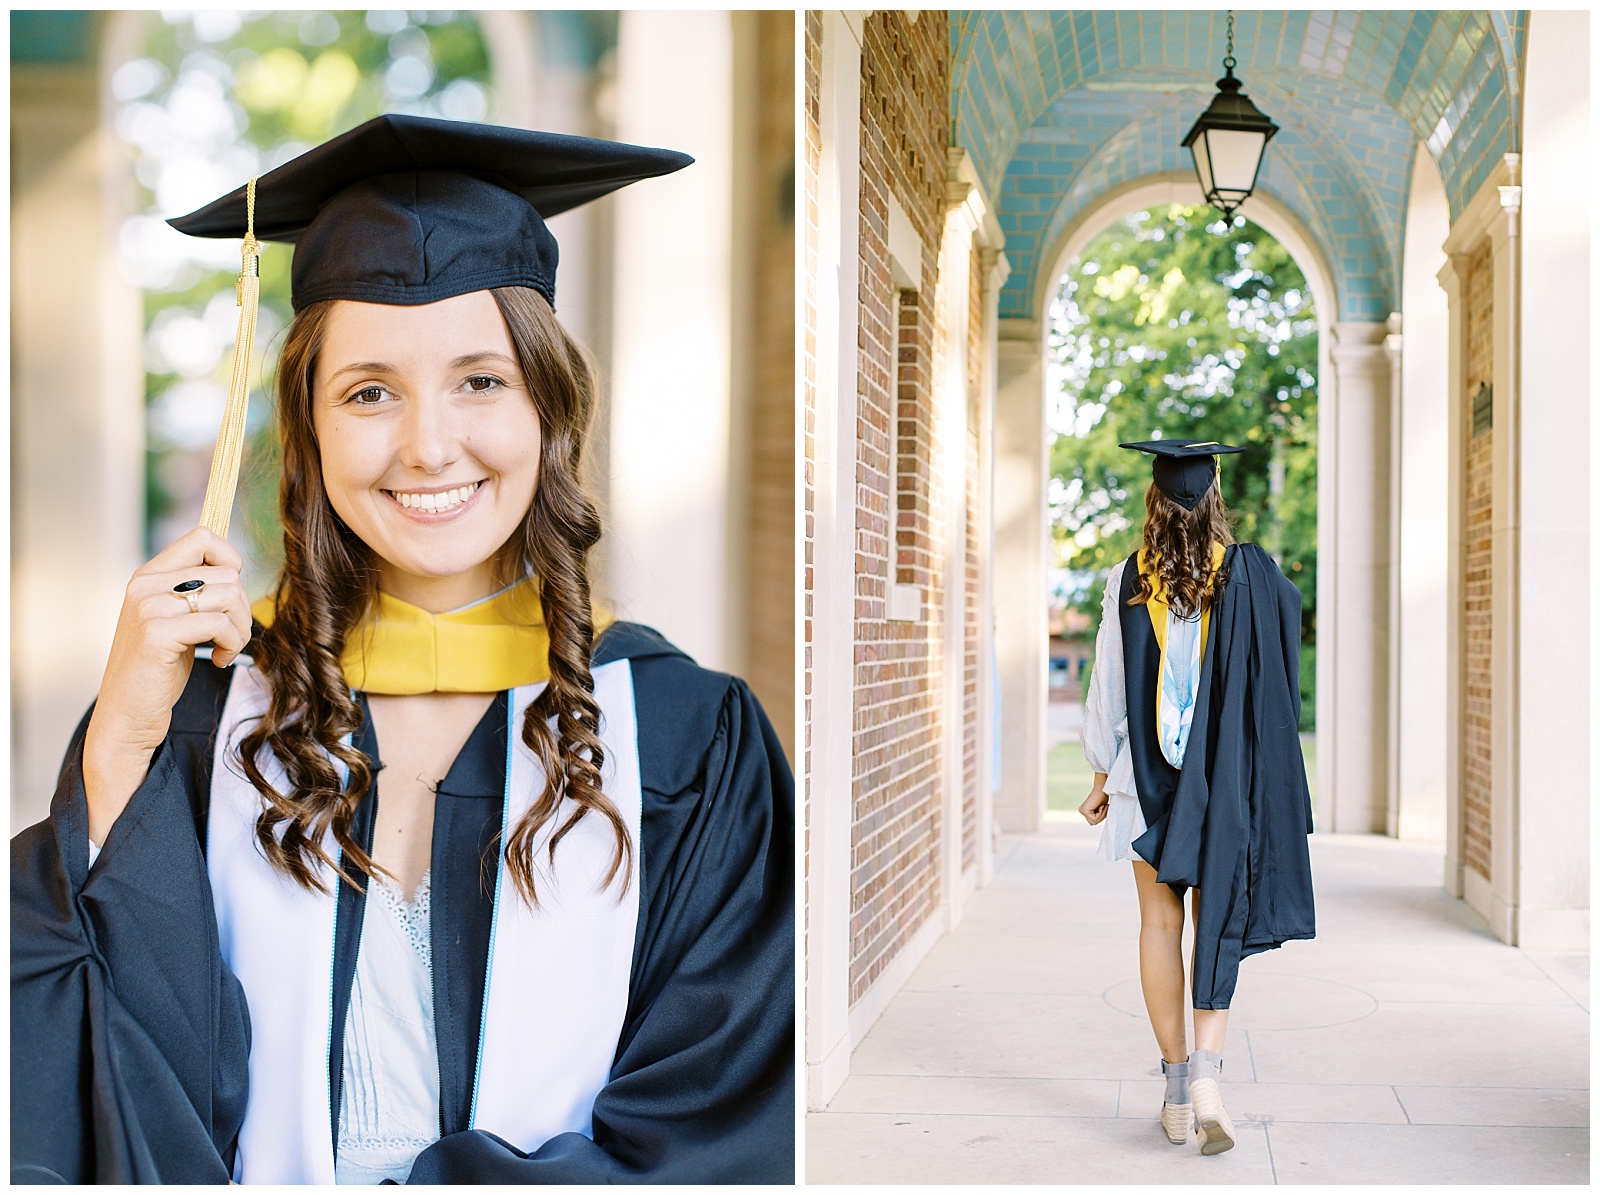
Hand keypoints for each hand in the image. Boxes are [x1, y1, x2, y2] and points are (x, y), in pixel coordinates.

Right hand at [83, 528, 251, 844]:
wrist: (127, 717)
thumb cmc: (159, 669)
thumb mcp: (175, 620)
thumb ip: (193, 592)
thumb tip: (236, 567)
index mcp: (149, 576)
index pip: (203, 536)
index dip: (231, 560)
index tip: (230, 596)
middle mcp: (145, 585)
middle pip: (228, 572)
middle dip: (243, 607)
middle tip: (232, 636)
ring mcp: (148, 607)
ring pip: (230, 596)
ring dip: (241, 628)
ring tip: (227, 649)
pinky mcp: (157, 634)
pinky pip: (220, 624)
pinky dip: (233, 644)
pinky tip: (220, 661)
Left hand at [1078, 786, 1109, 825]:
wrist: (1103, 788)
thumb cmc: (1103, 797)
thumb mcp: (1100, 809)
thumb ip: (1096, 816)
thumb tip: (1093, 824)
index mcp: (1084, 811)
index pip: (1093, 822)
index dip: (1100, 816)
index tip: (1102, 807)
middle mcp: (1081, 811)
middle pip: (1093, 823)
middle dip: (1101, 817)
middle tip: (1103, 807)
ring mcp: (1082, 811)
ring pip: (1094, 822)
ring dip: (1102, 815)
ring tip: (1102, 806)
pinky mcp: (1085, 810)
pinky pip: (1095, 819)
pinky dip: (1101, 813)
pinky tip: (1101, 806)